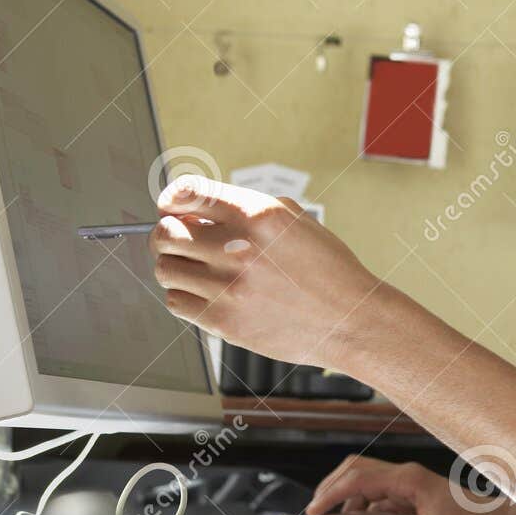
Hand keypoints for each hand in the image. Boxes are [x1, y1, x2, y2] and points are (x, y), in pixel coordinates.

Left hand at [150, 177, 380, 369]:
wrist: (350, 320)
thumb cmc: (328, 271)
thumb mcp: (297, 221)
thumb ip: (248, 209)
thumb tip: (201, 207)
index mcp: (257, 216)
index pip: (187, 193)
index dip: (171, 199)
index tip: (170, 206)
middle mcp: (237, 248)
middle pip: (164, 234)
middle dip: (166, 233)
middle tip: (178, 239)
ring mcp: (228, 287)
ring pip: (165, 269)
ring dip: (174, 265)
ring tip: (194, 269)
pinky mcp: (224, 321)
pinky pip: (176, 302)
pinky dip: (183, 296)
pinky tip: (204, 293)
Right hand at [305, 455, 515, 514]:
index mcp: (408, 478)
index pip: (357, 479)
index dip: (331, 494)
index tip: (314, 511)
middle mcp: (406, 475)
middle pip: (356, 470)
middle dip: (332, 488)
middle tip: (316, 511)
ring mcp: (409, 483)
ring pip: (365, 481)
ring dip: (347, 499)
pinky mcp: (413, 494)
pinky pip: (379, 495)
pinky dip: (363, 507)